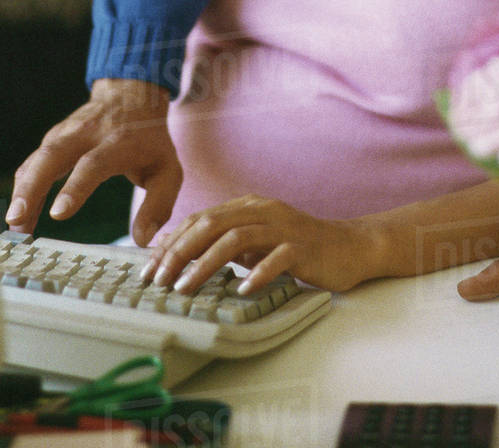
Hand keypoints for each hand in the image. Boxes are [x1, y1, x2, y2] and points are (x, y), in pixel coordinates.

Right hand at [5, 79, 182, 246]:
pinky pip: (33, 163)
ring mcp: (66, 134)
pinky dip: (23, 188)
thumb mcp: (168, 169)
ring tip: (14, 226)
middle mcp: (87, 134)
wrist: (132, 95)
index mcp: (117, 142)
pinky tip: (19, 215)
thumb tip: (141, 239)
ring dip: (22, 192)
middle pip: (52, 156)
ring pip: (37, 159)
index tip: (58, 214)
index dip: (75, 188)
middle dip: (32, 187)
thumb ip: (158, 204)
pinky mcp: (53, 138)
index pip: (92, 164)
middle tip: (17, 219)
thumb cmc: (151, 140)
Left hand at [141, 194, 371, 293]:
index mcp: (247, 207)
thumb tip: (177, 250)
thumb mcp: (255, 241)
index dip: (171, 242)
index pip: (200, 219)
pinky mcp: (303, 246)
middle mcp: (262, 211)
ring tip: (186, 288)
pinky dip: (256, 274)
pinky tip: (242, 290)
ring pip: (237, 239)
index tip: (149, 269)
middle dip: (180, 252)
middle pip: (212, 225)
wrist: (349, 246)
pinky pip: (277, 258)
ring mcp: (283, 227)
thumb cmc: (297, 247)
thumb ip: (223, 241)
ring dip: (206, 264)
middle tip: (159, 280)